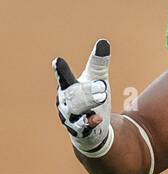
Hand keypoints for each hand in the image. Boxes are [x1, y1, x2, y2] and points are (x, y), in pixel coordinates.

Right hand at [53, 39, 113, 155]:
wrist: (93, 129)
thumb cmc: (92, 98)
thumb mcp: (97, 80)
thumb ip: (98, 63)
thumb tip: (104, 42)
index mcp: (67, 87)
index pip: (64, 77)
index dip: (60, 70)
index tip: (58, 61)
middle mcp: (66, 103)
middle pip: (73, 94)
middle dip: (85, 90)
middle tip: (100, 85)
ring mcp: (71, 118)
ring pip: (76, 111)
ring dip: (88, 104)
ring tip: (101, 97)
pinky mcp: (80, 131)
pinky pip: (83, 127)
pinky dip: (90, 122)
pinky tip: (98, 118)